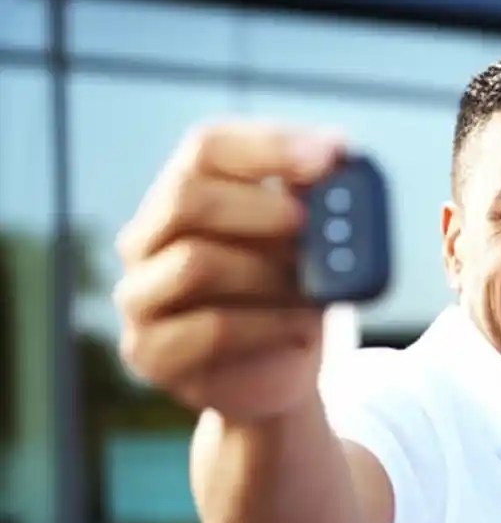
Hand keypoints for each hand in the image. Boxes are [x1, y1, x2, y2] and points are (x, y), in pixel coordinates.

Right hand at [113, 121, 344, 420]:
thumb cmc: (288, 295)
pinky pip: (210, 329)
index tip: (330, 155)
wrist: (278, 376)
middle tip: (309, 223)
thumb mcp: (308, 242)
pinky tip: (302, 329)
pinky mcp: (149, 352)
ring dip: (269, 273)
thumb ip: (313, 199)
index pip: (208, 146)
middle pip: (187, 197)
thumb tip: (338, 154)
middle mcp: (147, 238)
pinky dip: (269, 325)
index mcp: (183, 195)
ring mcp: (139, 296)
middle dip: (259, 207)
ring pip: (196, 263)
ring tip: (312, 290)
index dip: (270, 146)